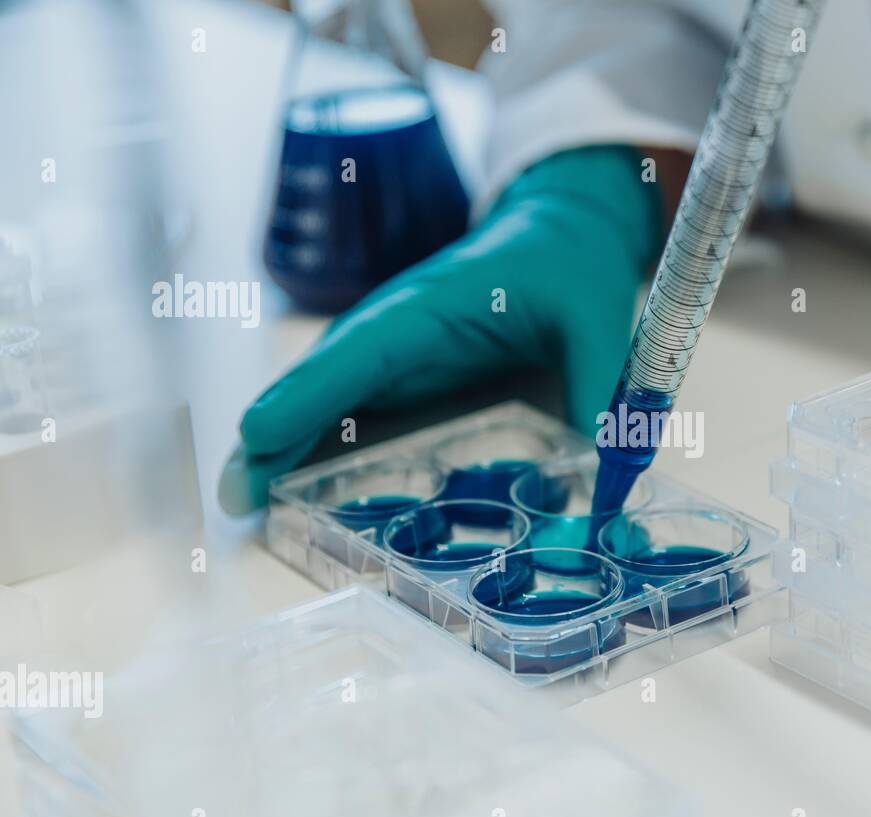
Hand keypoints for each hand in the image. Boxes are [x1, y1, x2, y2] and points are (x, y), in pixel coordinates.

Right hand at [218, 146, 661, 513]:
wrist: (554, 232)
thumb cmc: (566, 267)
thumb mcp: (597, 321)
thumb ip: (603, 393)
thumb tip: (615, 478)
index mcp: (430, 307)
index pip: (359, 352)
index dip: (308, 394)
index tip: (257, 435)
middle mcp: (392, 332)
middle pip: (318, 382)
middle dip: (270, 436)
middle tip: (230, 499)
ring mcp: (387, 356)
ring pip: (318, 400)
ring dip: (278, 447)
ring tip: (240, 505)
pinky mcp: (395, 376)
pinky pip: (342, 412)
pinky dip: (309, 446)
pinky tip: (288, 491)